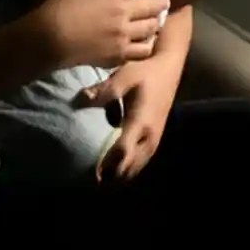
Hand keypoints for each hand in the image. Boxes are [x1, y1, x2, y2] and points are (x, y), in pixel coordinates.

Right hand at [29, 0, 169, 68]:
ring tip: (157, 22)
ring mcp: (124, 34)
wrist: (50, 38)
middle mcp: (124, 11)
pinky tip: (146, 43)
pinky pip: (142, 50)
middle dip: (161, 0)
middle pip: (153, 5)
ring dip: (155, 23)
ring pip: (151, 28)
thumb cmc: (56, 3)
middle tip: (165, 0)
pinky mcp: (120, 54)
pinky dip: (147, 45)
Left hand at [82, 54, 177, 181]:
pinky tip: (114, 169)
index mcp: (140, 121)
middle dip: (111, 176)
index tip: (91, 173)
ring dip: (119, 175)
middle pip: (130, 167)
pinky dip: (128, 169)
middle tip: (90, 180)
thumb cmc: (145, 71)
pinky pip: (141, 163)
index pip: (123, 151)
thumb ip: (105, 90)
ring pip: (136, 168)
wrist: (168, 69)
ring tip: (99, 179)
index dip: (107, 164)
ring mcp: (154, 139)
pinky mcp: (155, 139)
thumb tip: (81, 99)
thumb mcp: (125, 75)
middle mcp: (149, 135)